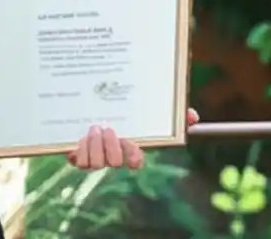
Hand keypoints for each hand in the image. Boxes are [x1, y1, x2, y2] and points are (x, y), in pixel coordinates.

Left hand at [68, 108, 199, 170]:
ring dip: (94, 146)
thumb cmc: (126, 110)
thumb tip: (193, 117)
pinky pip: (78, 161)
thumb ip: (175, 113)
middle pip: (114, 162)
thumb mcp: (149, 108)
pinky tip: (81, 135)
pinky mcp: (78, 155)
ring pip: (94, 164)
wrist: (90, 105)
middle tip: (108, 127)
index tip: (131, 144)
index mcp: (130, 146)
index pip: (135, 160)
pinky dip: (80, 149)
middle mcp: (113, 155)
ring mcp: (95, 156)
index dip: (133, 156)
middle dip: (111, 146)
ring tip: (94, 127)